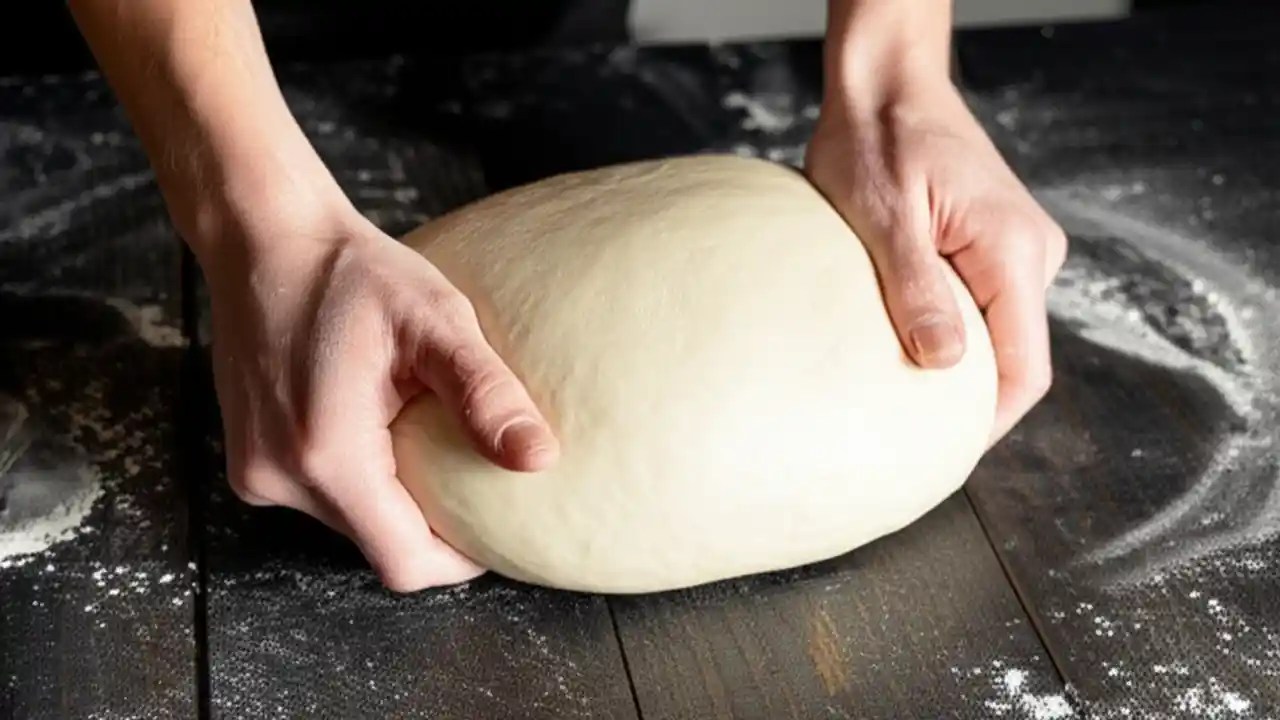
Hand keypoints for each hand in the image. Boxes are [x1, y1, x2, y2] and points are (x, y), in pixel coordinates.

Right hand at [200, 195, 559, 591]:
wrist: (266, 237)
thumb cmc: (355, 273)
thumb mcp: (435, 321)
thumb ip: (486, 393)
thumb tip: (540, 459)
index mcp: (328, 455)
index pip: (405, 563)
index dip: (460, 560)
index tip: (497, 525)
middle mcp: (279, 478)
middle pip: (379, 543)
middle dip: (431, 522)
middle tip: (472, 473)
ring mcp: (256, 473)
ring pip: (351, 522)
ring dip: (395, 495)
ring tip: (425, 438)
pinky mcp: (249, 460)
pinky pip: (321, 495)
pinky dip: (360, 476)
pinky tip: (383, 425)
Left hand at [805, 74, 1066, 441]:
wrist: (887, 85)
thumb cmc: (877, 139)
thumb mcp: (884, 218)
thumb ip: (917, 290)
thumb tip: (943, 365)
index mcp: (1014, 252)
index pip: (1023, 369)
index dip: (987, 421)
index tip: (940, 454)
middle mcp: (1032, 252)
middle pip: (1011, 356)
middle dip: (962, 397)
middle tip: (902, 430)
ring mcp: (1017, 246)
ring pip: (994, 331)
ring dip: (950, 358)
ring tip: (893, 381)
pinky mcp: (994, 241)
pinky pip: (981, 302)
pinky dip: (947, 326)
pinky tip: (901, 333)